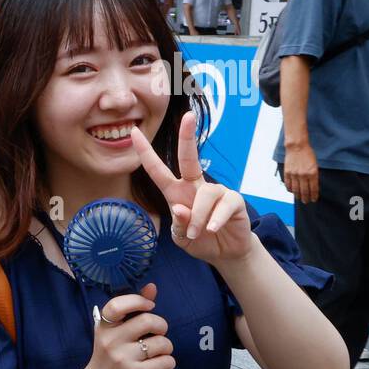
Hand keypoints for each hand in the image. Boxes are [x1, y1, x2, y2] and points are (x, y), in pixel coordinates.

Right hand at [81, 283, 174, 368]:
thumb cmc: (109, 353)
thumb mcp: (114, 330)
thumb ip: (133, 308)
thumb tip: (152, 287)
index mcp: (105, 326)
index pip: (119, 304)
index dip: (139, 301)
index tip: (149, 306)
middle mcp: (111, 340)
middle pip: (149, 321)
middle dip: (161, 326)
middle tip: (158, 333)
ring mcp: (123, 358)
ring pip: (161, 343)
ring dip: (166, 347)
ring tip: (157, 352)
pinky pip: (166, 362)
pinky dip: (168, 362)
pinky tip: (159, 364)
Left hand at [130, 113, 252, 265]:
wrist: (225, 252)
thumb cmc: (198, 240)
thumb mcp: (180, 237)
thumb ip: (177, 225)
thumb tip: (179, 208)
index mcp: (176, 193)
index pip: (158, 170)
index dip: (145, 152)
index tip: (134, 132)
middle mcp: (195, 187)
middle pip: (189, 158)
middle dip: (187, 137)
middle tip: (188, 116)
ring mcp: (216, 191)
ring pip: (205, 194)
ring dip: (198, 217)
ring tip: (196, 233)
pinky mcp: (234, 200)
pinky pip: (224, 205)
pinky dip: (215, 219)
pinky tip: (213, 229)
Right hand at [283, 141, 319, 204]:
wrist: (297, 147)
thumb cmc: (308, 154)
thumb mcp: (315, 165)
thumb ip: (314, 176)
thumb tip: (312, 186)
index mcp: (312, 173)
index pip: (313, 188)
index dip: (314, 196)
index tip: (314, 200)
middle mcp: (303, 175)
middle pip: (304, 191)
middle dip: (306, 198)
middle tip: (306, 201)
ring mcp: (294, 174)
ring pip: (296, 189)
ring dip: (298, 195)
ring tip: (299, 198)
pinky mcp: (287, 173)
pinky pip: (288, 184)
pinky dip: (290, 189)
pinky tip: (292, 191)